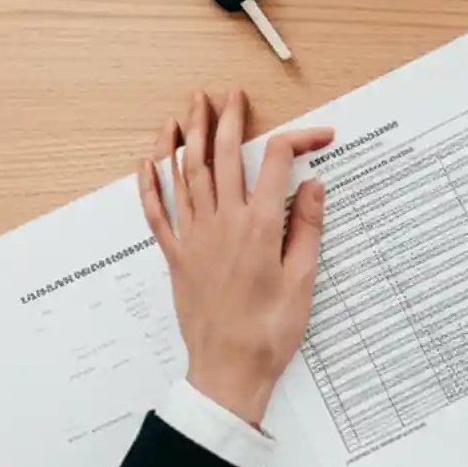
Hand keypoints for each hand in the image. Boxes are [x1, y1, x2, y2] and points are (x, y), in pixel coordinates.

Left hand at [138, 90, 333, 424]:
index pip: (278, 163)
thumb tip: (313, 185)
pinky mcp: (175, 257)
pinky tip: (148, 159)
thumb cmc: (270, 332)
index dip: (299, 140)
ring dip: (185, 136)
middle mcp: (223, 224)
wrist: (229, 371)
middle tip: (232, 95)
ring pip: (185, 174)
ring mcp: (194, 238)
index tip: (320, 135)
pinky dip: (150, 183)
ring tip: (188, 109)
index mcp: (260, 228)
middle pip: (222, 156)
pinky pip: (156, 212)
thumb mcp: (303, 280)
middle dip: (227, 119)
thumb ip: (306, 228)